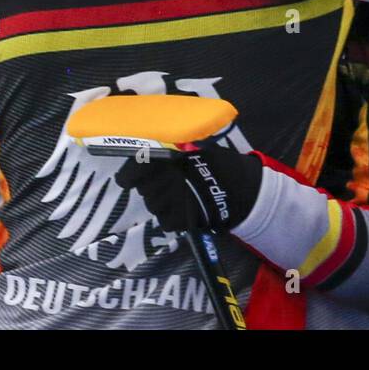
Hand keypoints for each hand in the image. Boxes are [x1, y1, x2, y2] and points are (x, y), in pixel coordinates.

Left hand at [115, 144, 263, 232]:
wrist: (241, 188)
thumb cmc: (219, 163)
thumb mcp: (195, 147)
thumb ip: (173, 150)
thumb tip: (150, 149)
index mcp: (167, 158)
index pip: (133, 170)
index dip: (128, 176)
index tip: (126, 180)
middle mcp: (165, 179)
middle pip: (144, 190)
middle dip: (150, 188)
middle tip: (163, 185)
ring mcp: (172, 201)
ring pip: (153, 206)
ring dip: (160, 203)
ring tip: (175, 198)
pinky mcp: (181, 220)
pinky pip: (164, 222)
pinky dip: (170, 218)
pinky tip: (181, 211)